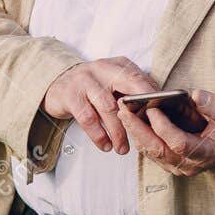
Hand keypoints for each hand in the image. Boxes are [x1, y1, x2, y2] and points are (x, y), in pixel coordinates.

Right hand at [41, 57, 159, 154]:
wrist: (55, 83)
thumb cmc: (92, 88)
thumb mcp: (113, 83)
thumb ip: (133, 92)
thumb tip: (159, 110)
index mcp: (118, 65)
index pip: (140, 81)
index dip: (151, 101)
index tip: (158, 120)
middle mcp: (102, 69)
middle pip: (127, 92)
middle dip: (137, 117)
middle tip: (144, 137)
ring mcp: (84, 80)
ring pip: (108, 108)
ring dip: (118, 133)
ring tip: (122, 148)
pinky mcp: (70, 95)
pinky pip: (88, 118)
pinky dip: (98, 135)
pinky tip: (105, 145)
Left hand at [116, 88, 214, 176]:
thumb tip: (197, 95)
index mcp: (205, 154)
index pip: (178, 143)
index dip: (164, 127)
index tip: (152, 108)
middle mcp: (188, 165)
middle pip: (157, 150)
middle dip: (138, 129)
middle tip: (123, 110)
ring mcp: (177, 166)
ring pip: (149, 151)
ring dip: (134, 131)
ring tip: (122, 111)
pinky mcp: (169, 162)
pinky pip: (149, 150)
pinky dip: (139, 135)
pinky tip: (130, 119)